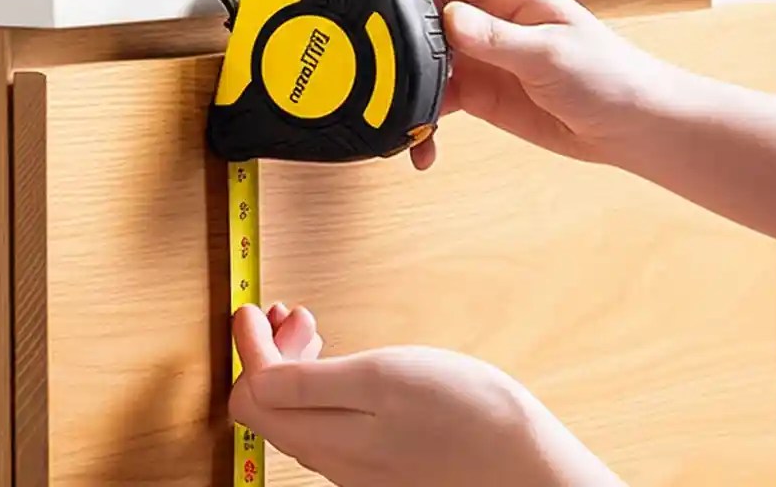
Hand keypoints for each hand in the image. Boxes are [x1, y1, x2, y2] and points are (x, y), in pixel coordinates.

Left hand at [229, 304, 622, 486]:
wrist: (527, 463)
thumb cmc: (467, 416)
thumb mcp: (378, 378)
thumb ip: (306, 382)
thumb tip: (253, 372)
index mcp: (323, 439)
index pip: (251, 395)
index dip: (247, 345)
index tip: (252, 309)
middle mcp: (330, 460)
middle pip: (269, 405)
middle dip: (270, 350)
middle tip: (291, 314)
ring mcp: (354, 465)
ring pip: (297, 412)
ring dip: (294, 364)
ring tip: (315, 331)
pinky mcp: (378, 462)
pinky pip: (326, 422)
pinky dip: (320, 385)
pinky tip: (343, 366)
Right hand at [342, 0, 683, 167]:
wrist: (630, 125)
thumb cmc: (608, 76)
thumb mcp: (553, 54)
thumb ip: (498, 39)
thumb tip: (451, 19)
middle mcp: (486, 17)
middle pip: (418, 8)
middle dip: (380, 16)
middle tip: (342, 26)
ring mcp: (477, 54)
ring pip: (418, 57)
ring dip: (397, 79)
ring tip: (375, 97)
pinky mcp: (476, 90)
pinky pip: (433, 100)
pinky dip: (420, 120)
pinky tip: (417, 142)